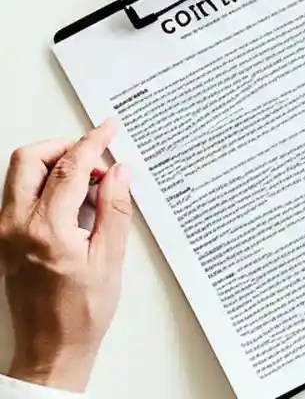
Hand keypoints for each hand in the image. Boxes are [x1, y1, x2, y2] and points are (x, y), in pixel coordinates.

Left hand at [0, 121, 132, 390]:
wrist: (51, 346)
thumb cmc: (81, 312)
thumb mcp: (110, 259)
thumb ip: (115, 209)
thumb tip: (120, 173)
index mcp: (47, 229)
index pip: (70, 168)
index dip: (93, 143)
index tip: (109, 130)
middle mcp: (16, 226)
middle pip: (29, 159)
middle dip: (63, 146)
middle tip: (95, 153)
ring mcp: (4, 232)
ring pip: (18, 175)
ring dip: (52, 165)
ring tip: (88, 181)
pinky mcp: (2, 239)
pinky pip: (18, 196)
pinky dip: (44, 186)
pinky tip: (71, 202)